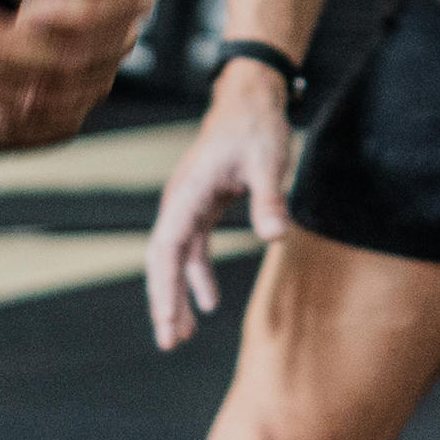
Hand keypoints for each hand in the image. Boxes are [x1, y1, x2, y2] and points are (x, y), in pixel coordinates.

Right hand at [146, 59, 298, 350]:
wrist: (251, 96)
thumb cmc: (256, 125)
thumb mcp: (269, 161)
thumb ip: (270, 199)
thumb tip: (276, 238)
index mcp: (188, 193)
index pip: (167, 249)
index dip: (165, 288)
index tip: (168, 322)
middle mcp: (180, 201)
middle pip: (163, 260)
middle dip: (164, 301)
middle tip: (169, 342)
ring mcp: (188, 204)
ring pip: (174, 258)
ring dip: (177, 295)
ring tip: (183, 334)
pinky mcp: (202, 205)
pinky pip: (192, 249)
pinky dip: (196, 276)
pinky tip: (209, 303)